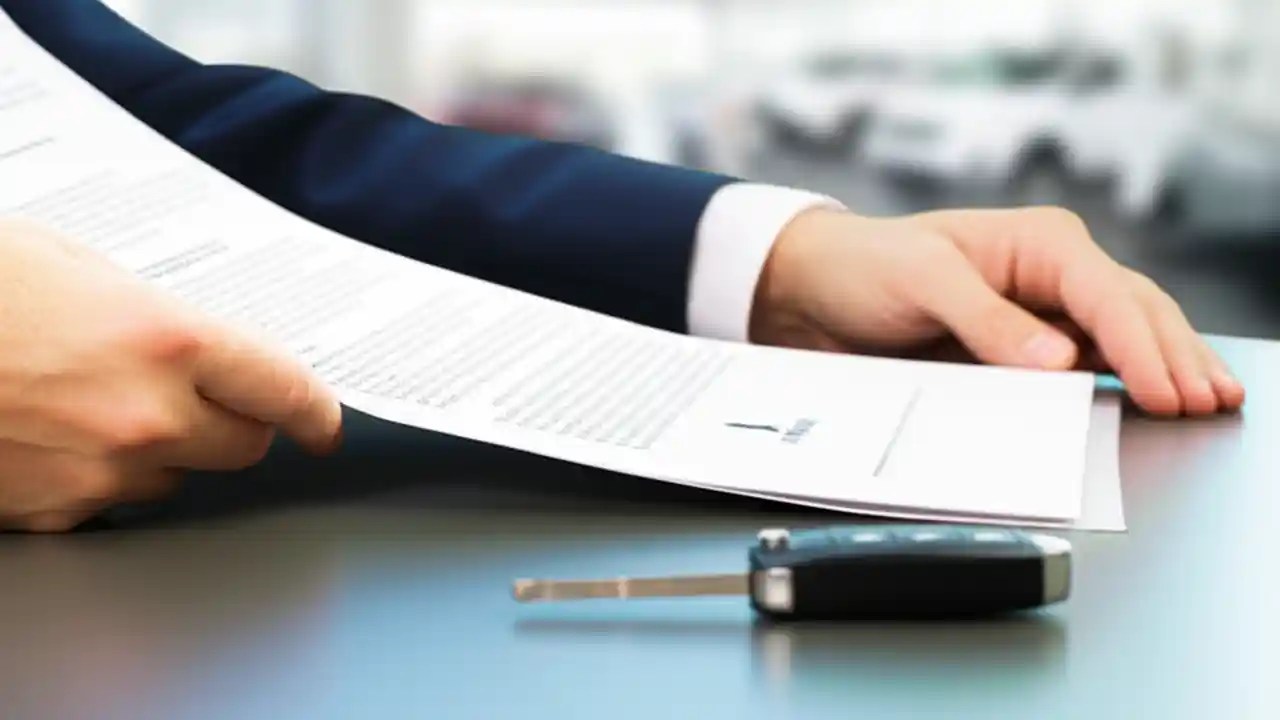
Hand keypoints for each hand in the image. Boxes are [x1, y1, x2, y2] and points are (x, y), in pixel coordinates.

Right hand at [0, 220, 342, 531]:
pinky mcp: (50, 514)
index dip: (314, 410)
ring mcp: (95, 473)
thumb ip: (156, 318)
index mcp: (164, 340)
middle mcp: (144, 416)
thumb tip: (200, 347)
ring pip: (175, 481)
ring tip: (92, 404)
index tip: (324, 423)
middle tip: (202, 399)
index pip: (283, 388)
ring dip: (161, 452)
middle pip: (242, 448)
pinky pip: (108, 505)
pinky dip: (97, 477)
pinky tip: (50, 433)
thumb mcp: (78, 268)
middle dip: (233, 425)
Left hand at [751, 206, 1244, 415]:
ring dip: (1165, 368)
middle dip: (1176, 356)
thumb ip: (986, 319)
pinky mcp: (1024, 345)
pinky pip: (1086, 364)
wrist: (818, 290)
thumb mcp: (921, 282)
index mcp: (1038, 242)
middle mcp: (1052, 272)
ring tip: (1208, 403)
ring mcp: (1044, 310)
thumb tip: (1059, 358)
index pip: (1108, 295)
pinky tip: (1150, 403)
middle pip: (1134, 313)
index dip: (1143, 345)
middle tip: (1212, 402)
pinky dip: (1123, 381)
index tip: (1166, 388)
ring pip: (1122, 338)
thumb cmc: (867, 267)